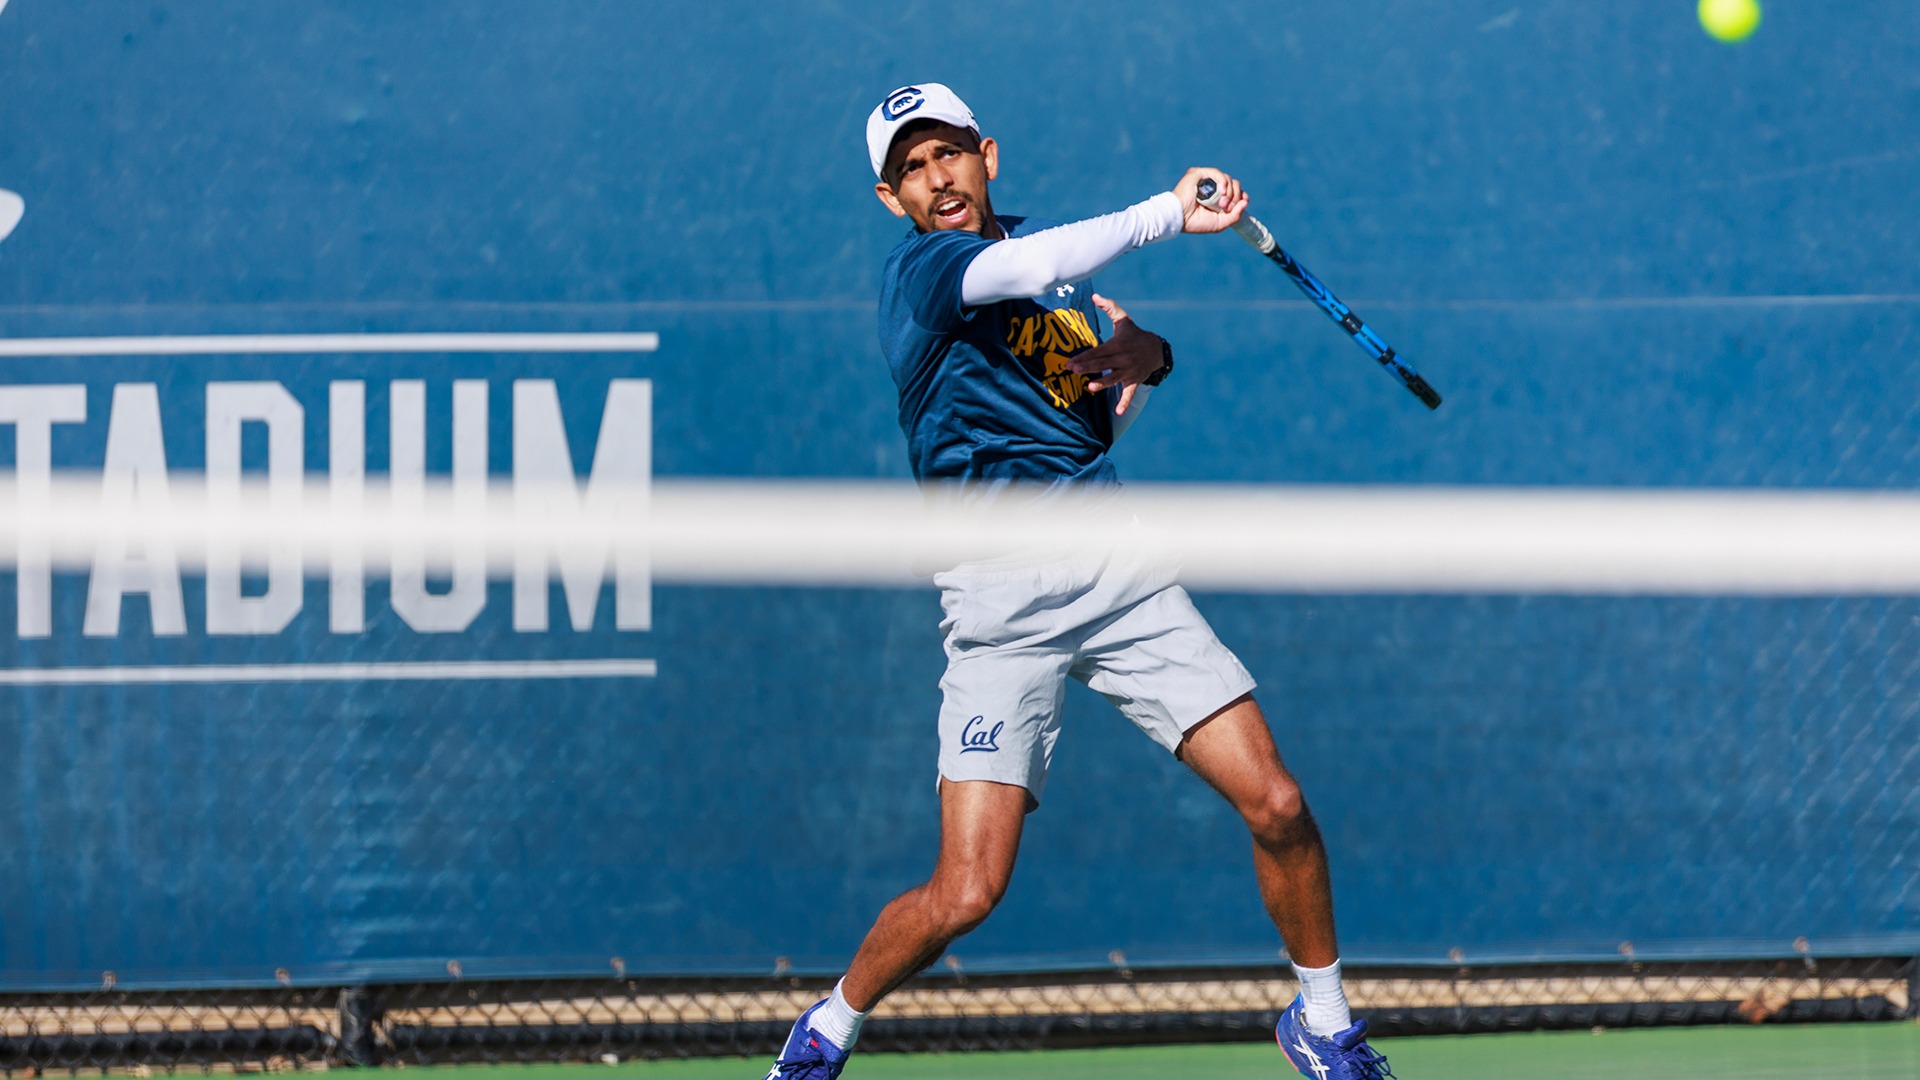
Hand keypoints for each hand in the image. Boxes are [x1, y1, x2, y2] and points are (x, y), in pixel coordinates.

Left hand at [1067, 293, 1163, 415]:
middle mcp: (1122, 359)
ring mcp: (1128, 371)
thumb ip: (1109, 307)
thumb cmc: (1134, 334)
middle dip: (1086, 368)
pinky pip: (1129, 393)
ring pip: (1113, 378)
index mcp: (1117, 345)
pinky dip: (1125, 402)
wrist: (1156, 349)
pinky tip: (1118, 412)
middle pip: (1101, 364)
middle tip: (1072, 371)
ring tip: (1090, 388)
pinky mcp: (1133, 381)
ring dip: (1102, 383)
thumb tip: (1095, 295)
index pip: (1097, 352)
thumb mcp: (1123, 319)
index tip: (1069, 363)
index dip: (1083, 357)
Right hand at [1173, 168, 1247, 233]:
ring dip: (1230, 192)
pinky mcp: (1199, 174)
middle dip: (1235, 196)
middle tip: (1227, 208)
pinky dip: (1223, 182)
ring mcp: (1205, 180)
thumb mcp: (1220, 223)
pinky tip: (1222, 192)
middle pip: (1234, 184)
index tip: (1241, 204)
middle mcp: (1212, 187)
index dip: (1241, 196)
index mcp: (1216, 198)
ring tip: (1222, 204)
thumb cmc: (1196, 222)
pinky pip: (1217, 173)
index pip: (1235, 191)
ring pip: (1228, 179)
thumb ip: (1235, 215)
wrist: (1179, 218)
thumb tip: (1245, 201)